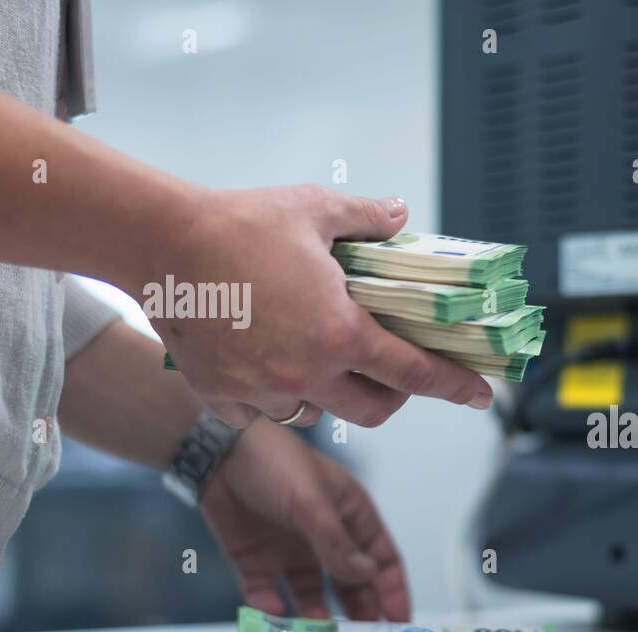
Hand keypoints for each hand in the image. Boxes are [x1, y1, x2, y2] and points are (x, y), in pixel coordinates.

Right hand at [145, 185, 492, 428]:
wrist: (156, 240)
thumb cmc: (238, 223)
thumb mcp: (314, 210)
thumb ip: (366, 219)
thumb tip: (399, 215)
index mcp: (338, 333)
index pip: (414, 372)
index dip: (454, 385)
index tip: (481, 396)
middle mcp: (305, 372)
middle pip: (373, 410)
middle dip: (394, 397)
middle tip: (392, 372)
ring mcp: (262, 390)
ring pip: (318, 415)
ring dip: (333, 396)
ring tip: (324, 361)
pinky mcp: (221, 394)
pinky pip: (262, 415)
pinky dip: (274, 399)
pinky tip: (270, 367)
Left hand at [200, 418, 409, 620]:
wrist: (215, 451)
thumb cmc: (275, 463)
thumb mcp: (312, 502)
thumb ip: (337, 543)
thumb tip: (367, 576)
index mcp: (351, 518)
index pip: (382, 560)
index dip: (393, 590)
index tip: (400, 622)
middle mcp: (325, 540)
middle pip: (351, 586)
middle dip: (360, 615)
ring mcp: (291, 553)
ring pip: (312, 597)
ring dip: (318, 619)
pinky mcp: (256, 563)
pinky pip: (268, 595)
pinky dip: (272, 611)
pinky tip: (277, 621)